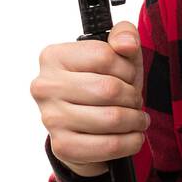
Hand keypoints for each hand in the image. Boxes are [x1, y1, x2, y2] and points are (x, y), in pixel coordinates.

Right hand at [30, 20, 150, 177]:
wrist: (86, 127)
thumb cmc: (102, 84)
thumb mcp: (117, 54)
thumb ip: (124, 35)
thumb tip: (126, 44)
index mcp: (53, 57)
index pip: (105, 56)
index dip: (127, 68)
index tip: (128, 77)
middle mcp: (45, 86)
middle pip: (110, 89)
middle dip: (133, 97)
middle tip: (135, 102)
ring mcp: (50, 118)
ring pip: (112, 118)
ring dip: (135, 120)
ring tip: (136, 119)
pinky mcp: (62, 146)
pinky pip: (109, 146)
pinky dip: (131, 142)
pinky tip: (132, 136)